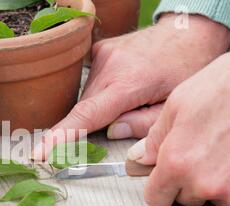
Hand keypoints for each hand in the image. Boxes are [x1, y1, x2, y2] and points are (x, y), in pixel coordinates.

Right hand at [32, 14, 229, 159]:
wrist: (189, 30)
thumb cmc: (188, 68)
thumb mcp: (174, 105)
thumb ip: (143, 125)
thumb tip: (111, 132)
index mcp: (130, 83)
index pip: (86, 115)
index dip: (61, 136)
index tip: (39, 152)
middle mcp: (110, 66)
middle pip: (86, 110)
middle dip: (98, 124)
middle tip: (129, 117)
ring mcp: (102, 55)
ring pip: (87, 97)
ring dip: (101, 107)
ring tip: (133, 97)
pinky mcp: (99, 50)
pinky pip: (90, 82)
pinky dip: (101, 93)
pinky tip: (122, 86)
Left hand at [128, 49, 229, 205]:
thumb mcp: (181, 102)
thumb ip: (155, 137)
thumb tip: (140, 156)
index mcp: (177, 162)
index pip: (155, 198)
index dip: (157, 188)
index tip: (162, 179)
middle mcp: (203, 183)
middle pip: (183, 199)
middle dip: (185, 182)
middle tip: (199, 152)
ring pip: (211, 197)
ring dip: (212, 181)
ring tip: (224, 149)